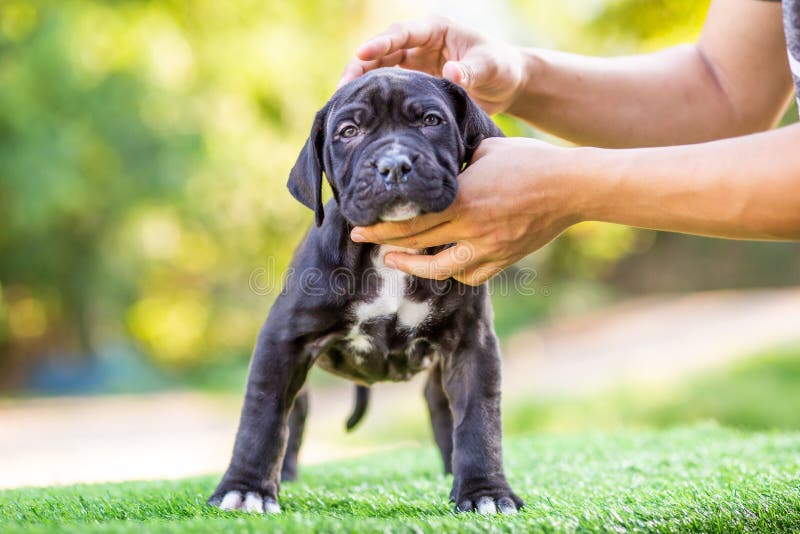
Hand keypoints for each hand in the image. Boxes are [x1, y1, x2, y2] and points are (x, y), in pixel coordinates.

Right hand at [338, 17, 527, 114]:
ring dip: (361, 83)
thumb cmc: (500, 68)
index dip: (379, 43)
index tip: (361, 54)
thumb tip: (451, 74)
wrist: (506, 85)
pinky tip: (361, 112)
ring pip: (379, 68)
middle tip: (343, 87)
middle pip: (381, 50)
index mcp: (435, 29)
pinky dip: (374, 96)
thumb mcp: (489, 67)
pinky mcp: (413, 80)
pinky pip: (388, 85)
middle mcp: (419, 42)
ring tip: (342, 102)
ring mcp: (414, 61)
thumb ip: (470, 71)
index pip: (401, 34)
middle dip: (360, 66)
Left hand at [350, 138, 584, 284]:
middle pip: (416, 244)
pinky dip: (452, 272)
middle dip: (384, 244)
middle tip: (362, 242)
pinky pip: (470, 275)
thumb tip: (433, 161)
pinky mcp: (504, 258)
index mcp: (462, 199)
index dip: (379, 227)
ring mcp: (488, 248)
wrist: (571, 186)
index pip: (410, 220)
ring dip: (413, 266)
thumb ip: (456, 161)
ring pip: (440, 269)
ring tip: (396, 260)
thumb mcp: (485, 148)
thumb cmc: (529, 160)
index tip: (358, 227)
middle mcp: (471, 228)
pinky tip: (441, 264)